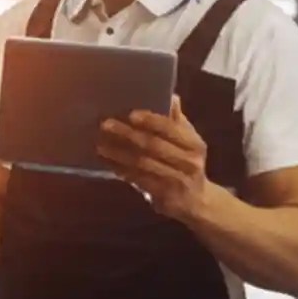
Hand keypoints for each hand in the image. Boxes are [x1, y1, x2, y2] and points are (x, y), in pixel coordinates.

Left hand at [97, 95, 209, 221]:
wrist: (198, 203)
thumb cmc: (186, 164)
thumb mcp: (187, 142)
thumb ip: (176, 121)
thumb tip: (170, 96)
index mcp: (195, 144)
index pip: (171, 129)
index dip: (151, 120)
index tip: (130, 114)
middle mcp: (190, 162)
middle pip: (153, 145)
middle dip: (127, 134)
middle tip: (105, 124)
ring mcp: (178, 181)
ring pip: (142, 164)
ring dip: (119, 153)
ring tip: (100, 144)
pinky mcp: (165, 196)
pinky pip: (139, 180)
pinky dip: (121, 170)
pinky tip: (108, 161)